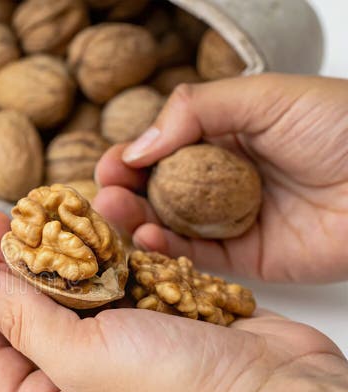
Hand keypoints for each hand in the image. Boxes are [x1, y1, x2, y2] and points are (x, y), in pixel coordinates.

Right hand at [94, 74, 347, 282]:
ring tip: (115, 213)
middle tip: (103, 193)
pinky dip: (165, 249)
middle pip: (157, 188)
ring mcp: (229, 220)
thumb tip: (138, 146)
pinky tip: (146, 238)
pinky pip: (194, 256)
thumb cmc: (341, 127)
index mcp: (224, 136)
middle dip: (124, 190)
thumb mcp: (264, 97)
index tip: (108, 164)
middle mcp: (220, 179)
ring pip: (168, 223)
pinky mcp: (243, 258)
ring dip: (135, 220)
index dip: (131, 156)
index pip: (163, 148)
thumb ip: (196, 110)